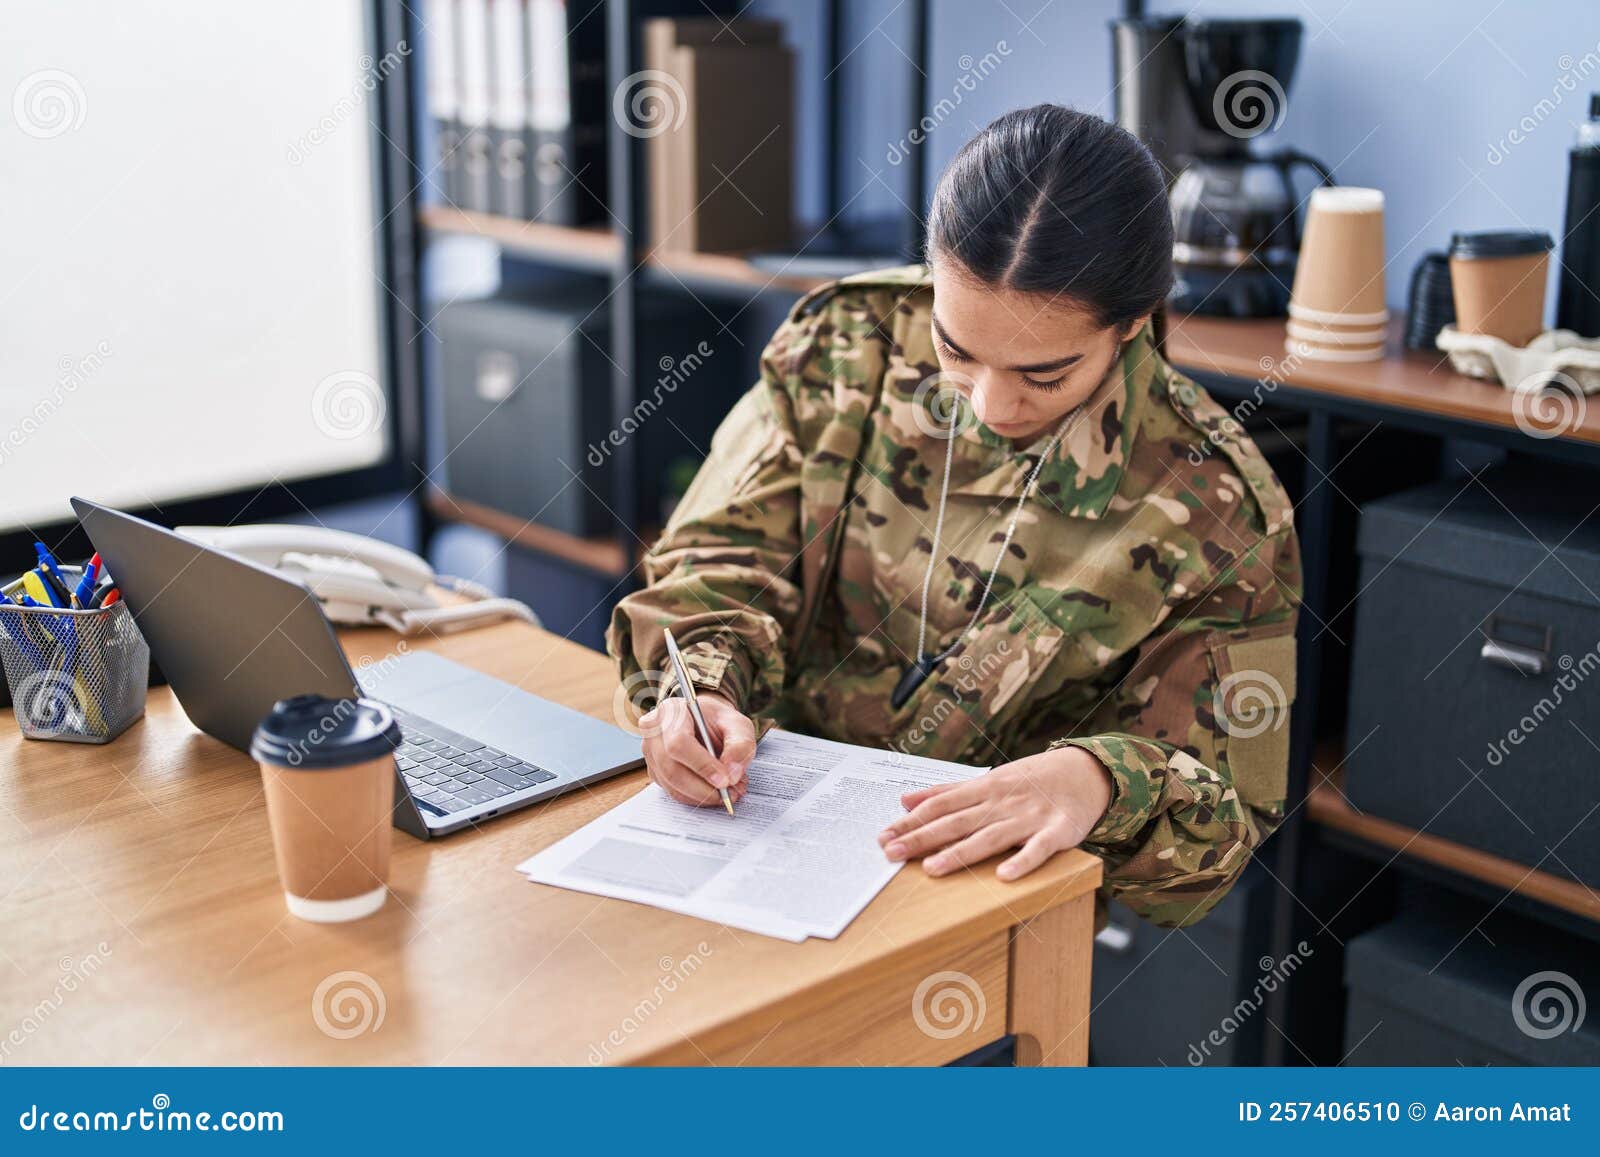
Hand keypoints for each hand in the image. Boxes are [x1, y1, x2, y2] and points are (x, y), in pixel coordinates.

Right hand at [638, 691, 756, 807]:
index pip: (678, 742)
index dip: (702, 765)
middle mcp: (654, 732)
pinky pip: (673, 792)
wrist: (705, 724)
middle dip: (704, 787)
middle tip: (731, 793)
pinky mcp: (655, 772)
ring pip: (672, 785)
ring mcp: (651, 754)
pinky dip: (696, 798)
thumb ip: (740, 745)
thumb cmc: (718, 721)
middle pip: (671, 769)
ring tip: (728, 793)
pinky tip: (715, 792)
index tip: (725, 780)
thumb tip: (732, 774)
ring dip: (702, 796)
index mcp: (670, 711)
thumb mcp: (737, 724)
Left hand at [877, 746, 1112, 880]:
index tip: (883, 836)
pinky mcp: (1057, 832)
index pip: (939, 806)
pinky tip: (1004, 876)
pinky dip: (1022, 862)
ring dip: (961, 853)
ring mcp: (1029, 817)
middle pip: (957, 822)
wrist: (1084, 773)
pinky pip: (1038, 849)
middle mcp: (1001, 803)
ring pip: (990, 837)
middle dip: (922, 838)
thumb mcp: (986, 781)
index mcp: (982, 789)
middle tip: (891, 852)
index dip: (910, 822)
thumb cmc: (1029, 781)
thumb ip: (946, 792)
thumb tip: (905, 799)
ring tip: (932, 868)